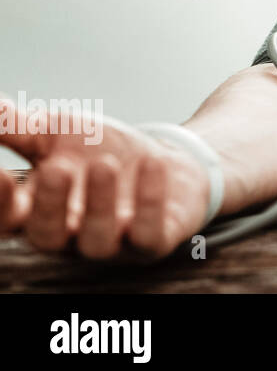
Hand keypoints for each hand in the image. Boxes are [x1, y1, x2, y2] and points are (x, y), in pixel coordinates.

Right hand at [0, 97, 211, 259]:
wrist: (167, 162)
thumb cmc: (101, 152)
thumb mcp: (57, 135)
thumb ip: (17, 128)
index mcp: (38, 212)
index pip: (8, 218)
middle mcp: (70, 234)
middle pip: (46, 236)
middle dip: (49, 204)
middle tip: (57, 166)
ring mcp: (113, 242)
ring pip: (96, 240)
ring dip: (100, 204)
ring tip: (105, 164)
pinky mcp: (154, 242)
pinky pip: (149, 234)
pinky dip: (150, 202)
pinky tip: (153, 164)